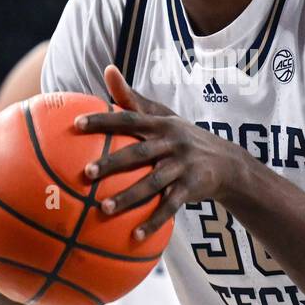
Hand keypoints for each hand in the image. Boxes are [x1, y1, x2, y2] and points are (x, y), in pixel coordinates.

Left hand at [75, 65, 240, 240]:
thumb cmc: (182, 137)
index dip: (103, 121)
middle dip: (112, 163)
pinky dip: (153, 221)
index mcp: (160, 124)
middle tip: (86, 174)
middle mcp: (172, 142)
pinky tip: (134, 235)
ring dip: (128, 197)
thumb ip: (133, 98)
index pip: (128, 118)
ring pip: (152, 183)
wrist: (227, 163)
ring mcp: (183, 166)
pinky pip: (170, 207)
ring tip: (102, 209)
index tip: (76, 124)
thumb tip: (107, 69)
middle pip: (138, 153)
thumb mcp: (163, 116)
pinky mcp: (192, 188)